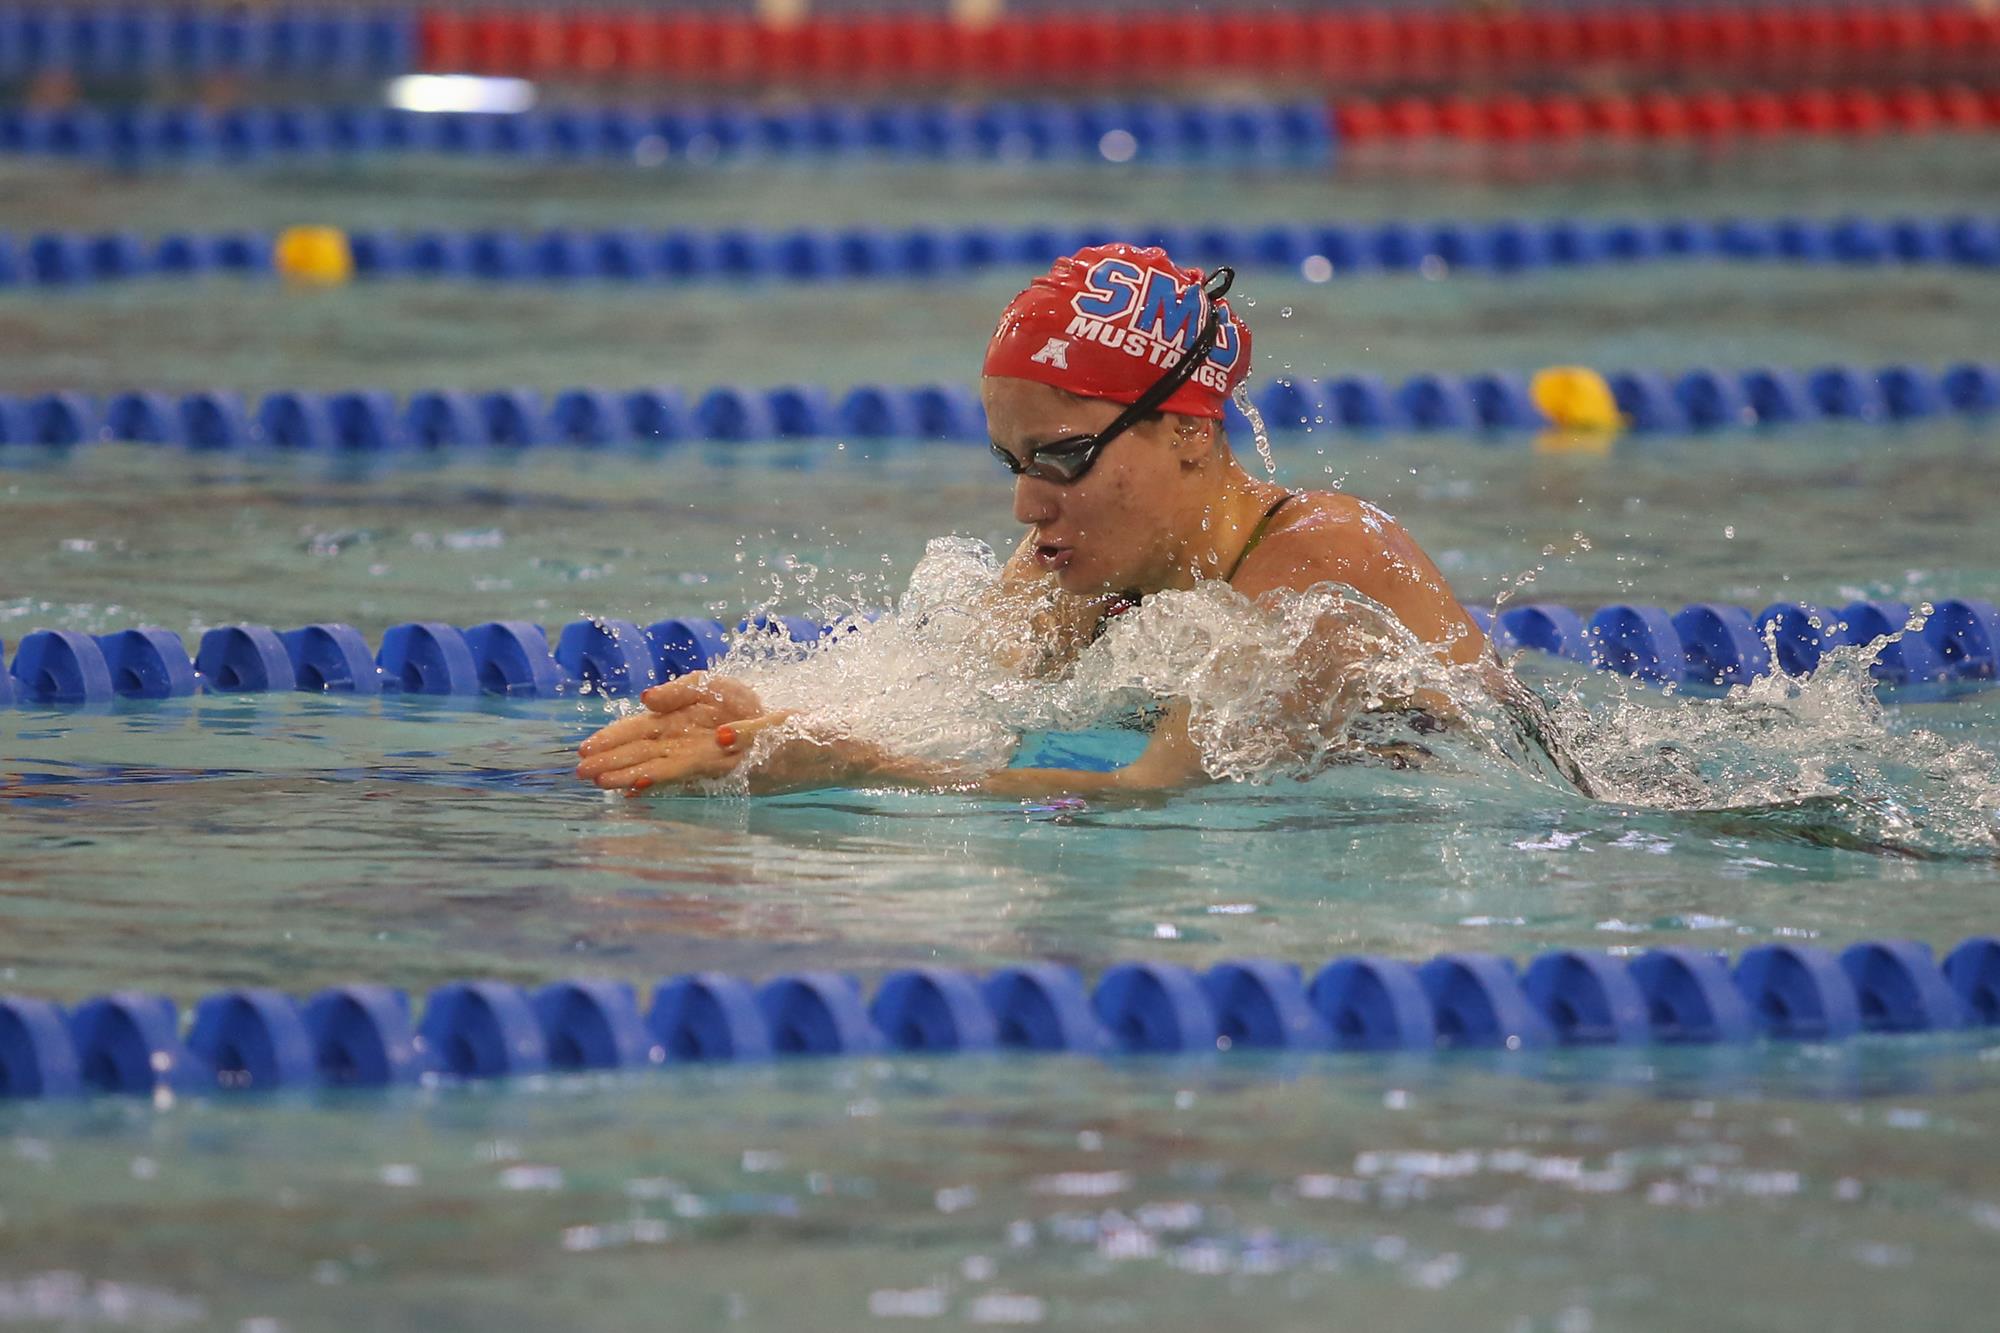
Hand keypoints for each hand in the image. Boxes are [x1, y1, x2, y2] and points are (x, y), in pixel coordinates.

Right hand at [574, 673, 786, 791]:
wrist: (783, 726)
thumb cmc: (743, 705)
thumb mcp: (711, 686)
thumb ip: (679, 689)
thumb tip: (646, 699)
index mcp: (672, 719)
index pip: (634, 729)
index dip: (610, 737)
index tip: (586, 747)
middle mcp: (677, 741)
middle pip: (638, 751)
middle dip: (610, 761)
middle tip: (581, 773)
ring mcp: (691, 756)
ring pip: (652, 765)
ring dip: (626, 774)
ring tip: (600, 783)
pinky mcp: (710, 769)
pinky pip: (679, 774)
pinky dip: (658, 780)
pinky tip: (636, 790)